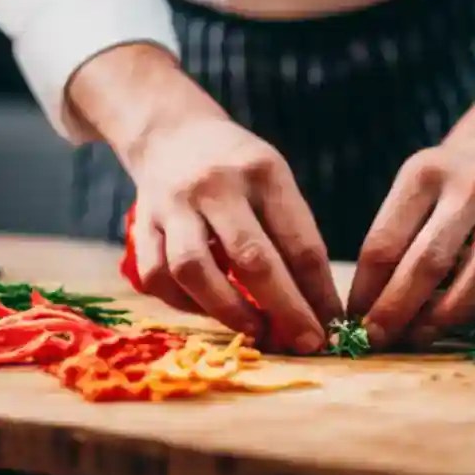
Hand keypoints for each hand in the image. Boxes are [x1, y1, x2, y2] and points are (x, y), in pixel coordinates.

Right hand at [66, 43, 341, 352]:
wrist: (170, 133)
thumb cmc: (236, 168)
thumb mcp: (273, 180)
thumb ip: (291, 234)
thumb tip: (316, 306)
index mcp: (262, 172)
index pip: (298, 241)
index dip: (318, 292)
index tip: (332, 326)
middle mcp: (216, 185)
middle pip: (252, 258)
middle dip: (284, 309)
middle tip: (305, 342)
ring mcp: (173, 204)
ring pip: (194, 270)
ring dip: (228, 311)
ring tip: (256, 331)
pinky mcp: (142, 224)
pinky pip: (158, 276)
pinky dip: (185, 304)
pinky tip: (209, 310)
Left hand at [347, 130, 474, 348]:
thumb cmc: (444, 180)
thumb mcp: (409, 188)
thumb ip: (390, 239)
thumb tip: (366, 306)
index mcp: (425, 176)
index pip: (386, 241)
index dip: (367, 288)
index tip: (353, 317)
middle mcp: (470, 192)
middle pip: (431, 260)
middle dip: (399, 308)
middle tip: (376, 338)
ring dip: (446, 316)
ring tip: (417, 336)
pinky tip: (453, 323)